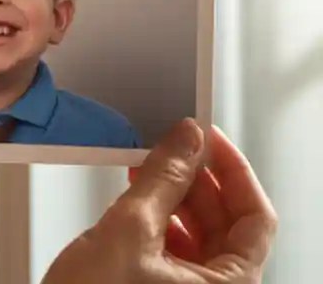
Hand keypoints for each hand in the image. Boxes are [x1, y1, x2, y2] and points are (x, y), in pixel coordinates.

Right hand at [43, 119, 277, 283]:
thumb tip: (187, 140)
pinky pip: (172, 247)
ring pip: (198, 233)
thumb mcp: (128, 232)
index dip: (234, 172)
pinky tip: (135, 192)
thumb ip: (162, 180)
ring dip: (173, 195)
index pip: (256, 219)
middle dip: (197, 180)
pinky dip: (156, 216)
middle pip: (227, 224)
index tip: (208, 139)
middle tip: (172, 145)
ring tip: (147, 165)